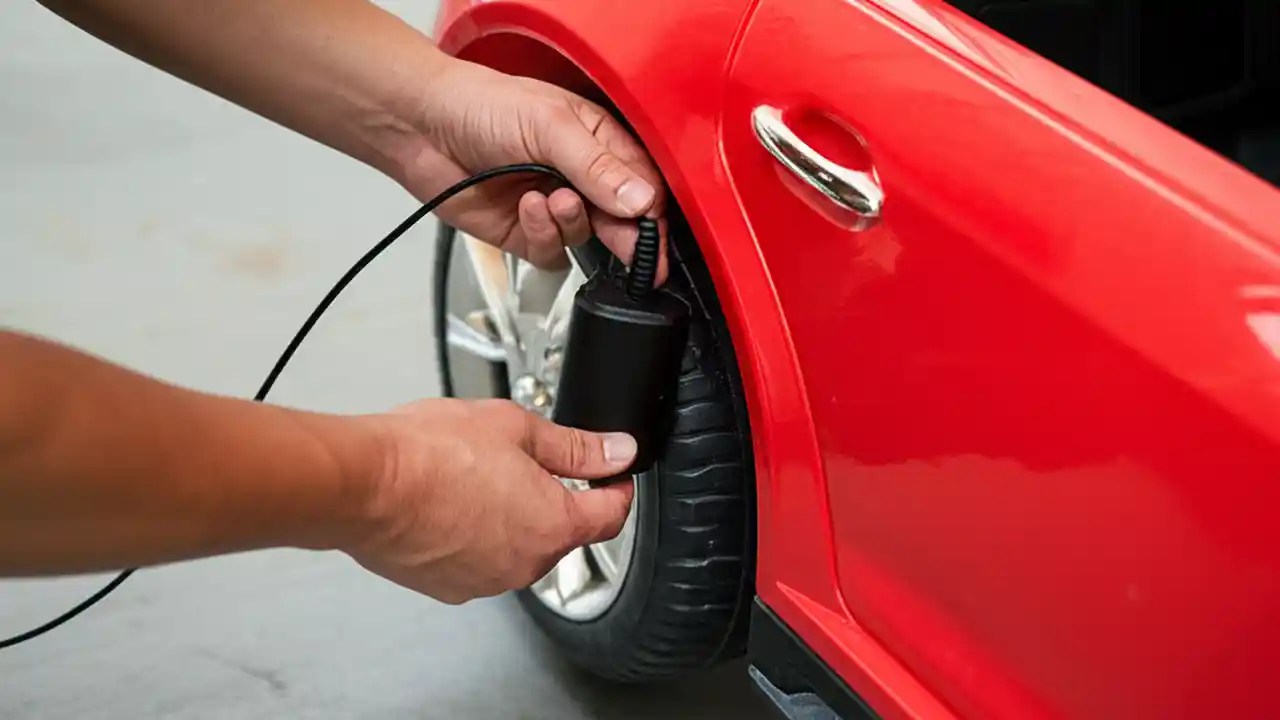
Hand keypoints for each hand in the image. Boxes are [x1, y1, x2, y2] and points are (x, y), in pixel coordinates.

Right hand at [348, 398, 635, 603]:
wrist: (364, 485)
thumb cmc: (429, 455)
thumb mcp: (515, 428)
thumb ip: (575, 446)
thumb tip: (615, 451)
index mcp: (553, 525)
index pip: (611, 515)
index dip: (617, 488)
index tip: (612, 474)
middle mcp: (525, 563)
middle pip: (562, 532)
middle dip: (553, 496)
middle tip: (525, 459)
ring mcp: (485, 580)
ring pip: (517, 545)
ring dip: (510, 515)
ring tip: (476, 475)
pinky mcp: (448, 587)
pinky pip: (479, 559)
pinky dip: (475, 534)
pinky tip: (451, 502)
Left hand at [396, 58, 668, 279]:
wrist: (423, 127)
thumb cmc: (483, 106)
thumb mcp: (551, 127)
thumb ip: (598, 169)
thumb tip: (641, 202)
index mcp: (599, 142)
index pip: (643, 185)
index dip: (651, 211)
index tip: (651, 231)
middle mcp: (582, 177)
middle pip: (625, 220)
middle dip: (626, 236)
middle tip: (630, 248)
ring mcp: (555, 207)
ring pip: (588, 239)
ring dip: (572, 223)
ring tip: (552, 198)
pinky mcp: (527, 233)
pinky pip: (553, 253)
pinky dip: (543, 236)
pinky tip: (526, 206)